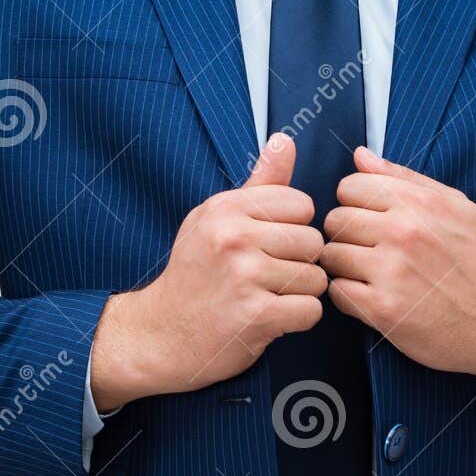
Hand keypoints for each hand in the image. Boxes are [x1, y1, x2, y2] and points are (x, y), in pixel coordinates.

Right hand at [90, 132, 326, 410]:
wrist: (160, 334)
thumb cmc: (194, 273)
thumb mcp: (216, 219)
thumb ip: (259, 184)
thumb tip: (286, 140)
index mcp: (226, 208)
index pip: (301, 203)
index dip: (293, 227)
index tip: (269, 244)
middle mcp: (234, 237)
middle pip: (313, 241)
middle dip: (299, 262)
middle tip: (268, 275)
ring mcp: (245, 276)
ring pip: (315, 277)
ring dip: (299, 293)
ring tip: (268, 296)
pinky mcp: (256, 315)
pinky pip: (311, 310)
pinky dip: (297, 319)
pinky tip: (271, 318)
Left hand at [317, 146, 475, 396]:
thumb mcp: (454, 205)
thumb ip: (402, 177)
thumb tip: (360, 155)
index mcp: (416, 202)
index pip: (348, 187)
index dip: (355, 203)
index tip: (371, 220)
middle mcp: (401, 232)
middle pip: (335, 221)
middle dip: (347, 235)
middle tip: (370, 250)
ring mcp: (391, 271)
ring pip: (331, 256)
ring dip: (344, 266)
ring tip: (370, 273)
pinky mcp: (383, 309)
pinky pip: (337, 291)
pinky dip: (348, 295)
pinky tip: (370, 295)